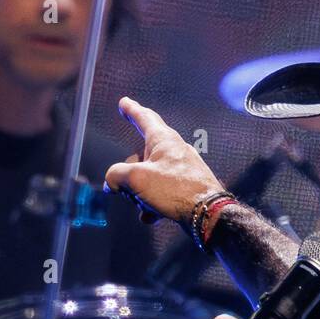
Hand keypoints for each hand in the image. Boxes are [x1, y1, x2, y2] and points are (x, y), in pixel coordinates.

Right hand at [104, 96, 223, 226]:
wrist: (207, 213)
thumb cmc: (177, 190)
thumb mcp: (137, 179)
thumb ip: (117, 175)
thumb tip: (112, 181)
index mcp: (163, 140)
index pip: (144, 118)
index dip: (131, 110)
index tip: (124, 103)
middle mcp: (174, 151)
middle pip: (142, 155)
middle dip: (130, 174)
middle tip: (125, 187)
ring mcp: (182, 169)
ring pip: (150, 177)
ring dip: (141, 193)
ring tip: (144, 204)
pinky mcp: (187, 188)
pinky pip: (163, 192)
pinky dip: (153, 203)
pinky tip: (151, 215)